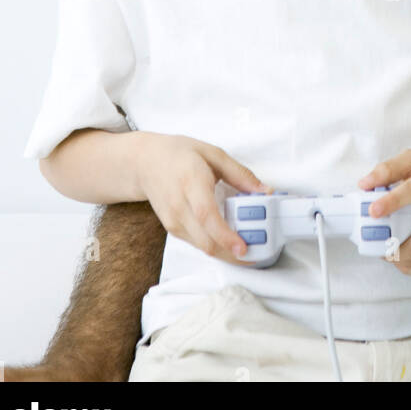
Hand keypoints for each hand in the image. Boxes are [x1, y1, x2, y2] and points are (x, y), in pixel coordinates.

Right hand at [135, 133, 270, 264]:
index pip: (206, 215)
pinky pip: (197, 244)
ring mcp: (173, 221)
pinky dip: (216, 247)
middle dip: (232, 254)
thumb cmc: (179, 154)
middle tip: (257, 255)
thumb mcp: (214, 154)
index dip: (225, 235)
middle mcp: (179, 206)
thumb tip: (265, 192)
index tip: (243, 247)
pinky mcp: (173, 229)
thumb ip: (241, 174)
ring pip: (203, 247)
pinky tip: (231, 242)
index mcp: (191, 182)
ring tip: (250, 250)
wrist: (145, 162)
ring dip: (226, 254)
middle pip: (206, 241)